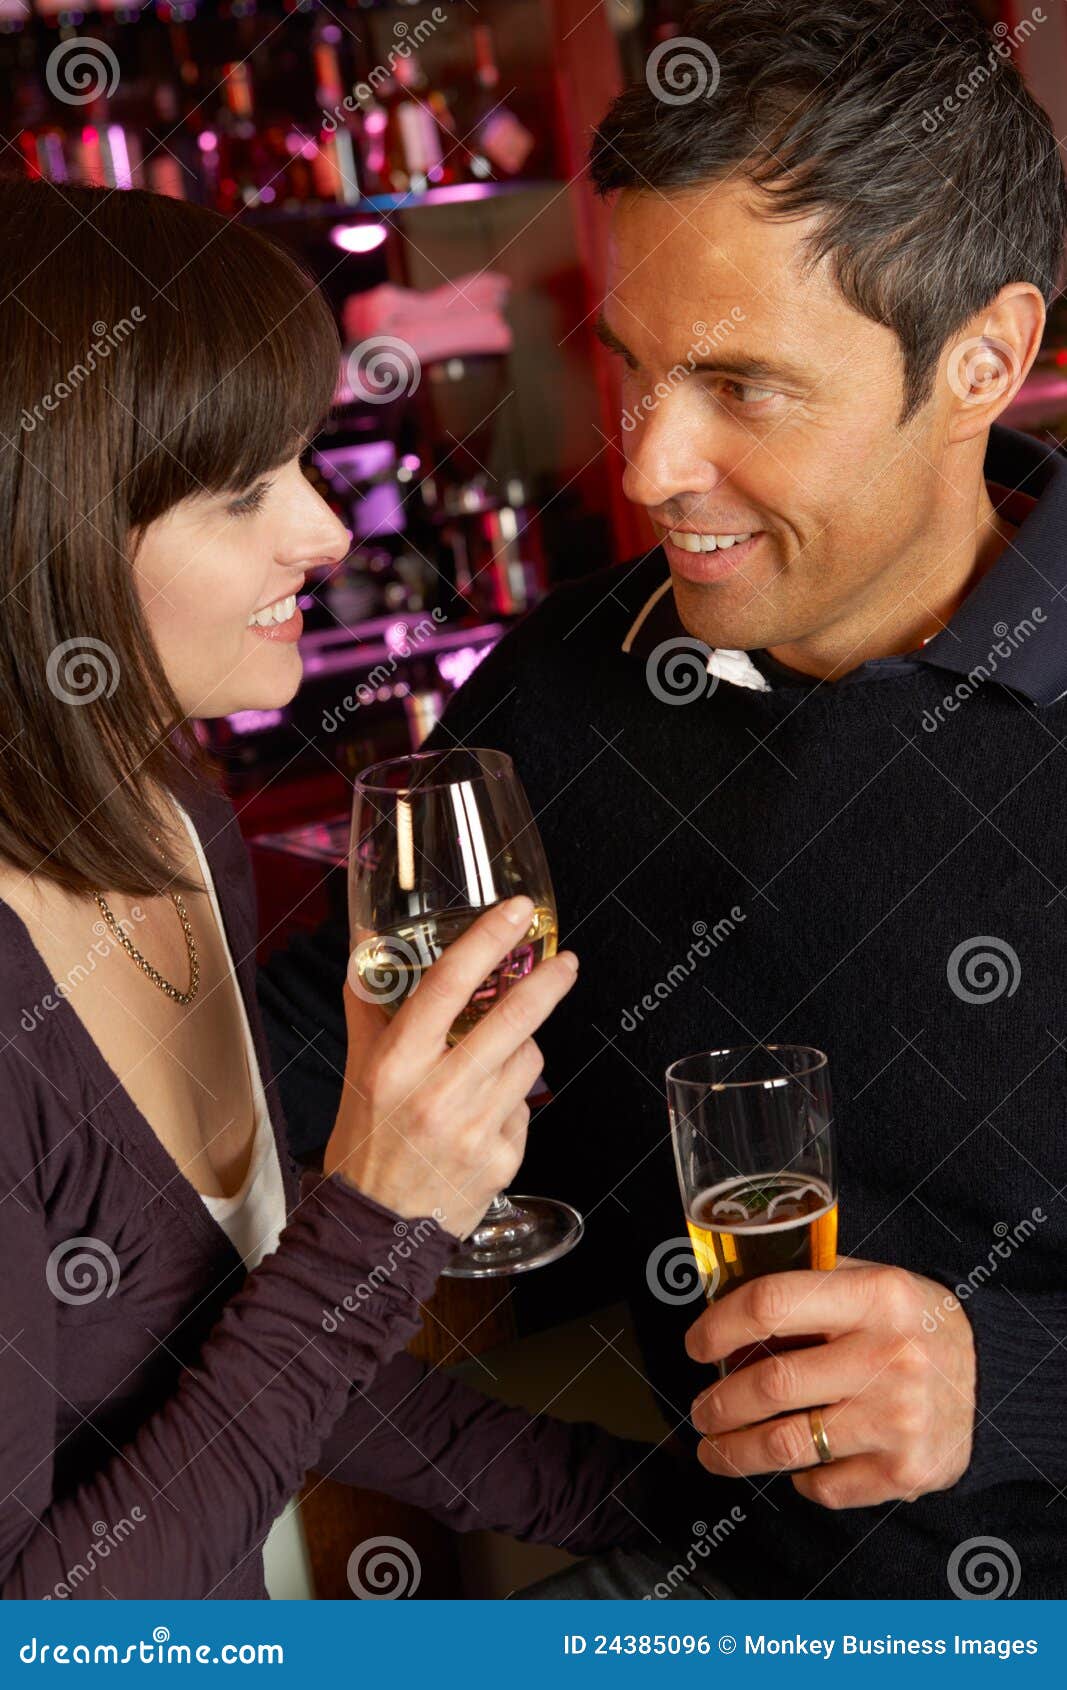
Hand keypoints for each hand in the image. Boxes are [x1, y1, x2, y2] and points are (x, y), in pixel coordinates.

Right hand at [324, 895, 577, 1238]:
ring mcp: (475, 1128)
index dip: (486, 941)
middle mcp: (437, 1093)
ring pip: (526, 1060)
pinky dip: (511, 1100)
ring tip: (491, 1062)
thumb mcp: (359, 1072)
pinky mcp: (503, 1158)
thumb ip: (370, 1009)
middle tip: (565, 963)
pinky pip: (524, 1106)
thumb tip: (369, 949)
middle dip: (547, 983)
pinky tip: (484, 1114)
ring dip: (520, 1049)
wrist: (377, 1229)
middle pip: (511, 1019)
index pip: (448, 986)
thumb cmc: (365, 1145)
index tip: (515, 913)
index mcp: (396, 1064)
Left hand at [686, 1257, 976, 1507]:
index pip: (771, 1304)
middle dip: (718, 1403)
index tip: (696, 1345)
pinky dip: (801, 1480)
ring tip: (713, 1449)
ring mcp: (899, 1418)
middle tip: (700, 1411)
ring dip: (735, 1452)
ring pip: (786, 1445)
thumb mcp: (872, 1280)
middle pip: (770, 1384)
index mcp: (876, 1296)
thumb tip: (723, 1299)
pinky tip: (796, 1467)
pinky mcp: (906, 1471)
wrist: (990, 1379)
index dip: (719, 1326)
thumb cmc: (910, 1323)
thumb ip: (809, 1282)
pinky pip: (825, 1484)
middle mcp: (890, 1356)